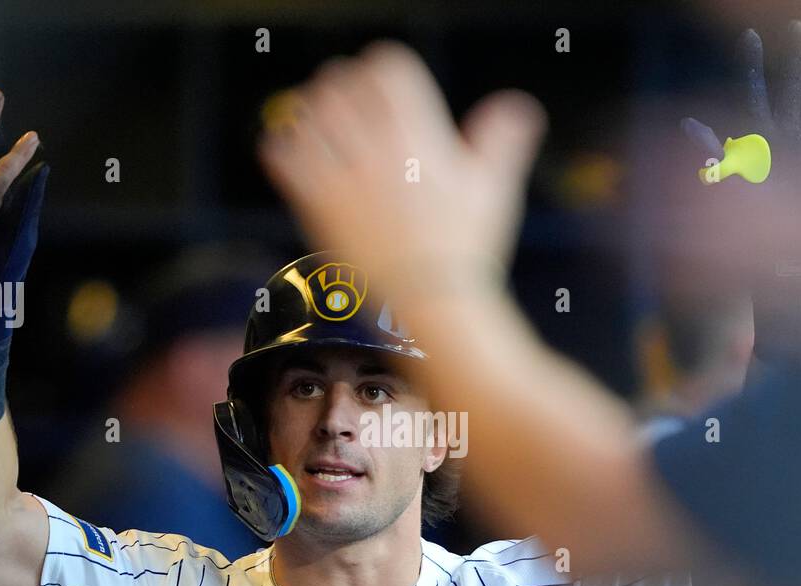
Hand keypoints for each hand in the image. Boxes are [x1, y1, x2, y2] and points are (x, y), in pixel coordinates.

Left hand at [258, 42, 545, 299]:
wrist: (432, 303)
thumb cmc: (464, 251)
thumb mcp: (492, 190)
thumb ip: (500, 140)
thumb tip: (518, 109)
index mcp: (420, 136)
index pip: (388, 67)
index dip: (380, 68)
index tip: (380, 85)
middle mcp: (378, 149)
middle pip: (342, 83)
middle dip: (342, 87)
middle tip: (344, 103)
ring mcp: (344, 176)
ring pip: (308, 114)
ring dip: (310, 112)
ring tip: (316, 125)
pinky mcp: (317, 206)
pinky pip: (283, 156)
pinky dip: (282, 147)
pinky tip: (291, 154)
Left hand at [680, 21, 800, 272]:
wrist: (776, 259)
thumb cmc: (745, 229)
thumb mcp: (723, 186)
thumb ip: (710, 154)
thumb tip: (688, 123)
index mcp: (758, 140)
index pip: (754, 93)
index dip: (751, 65)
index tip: (749, 36)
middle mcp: (785, 138)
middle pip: (790, 88)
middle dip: (793, 57)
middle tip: (796, 25)